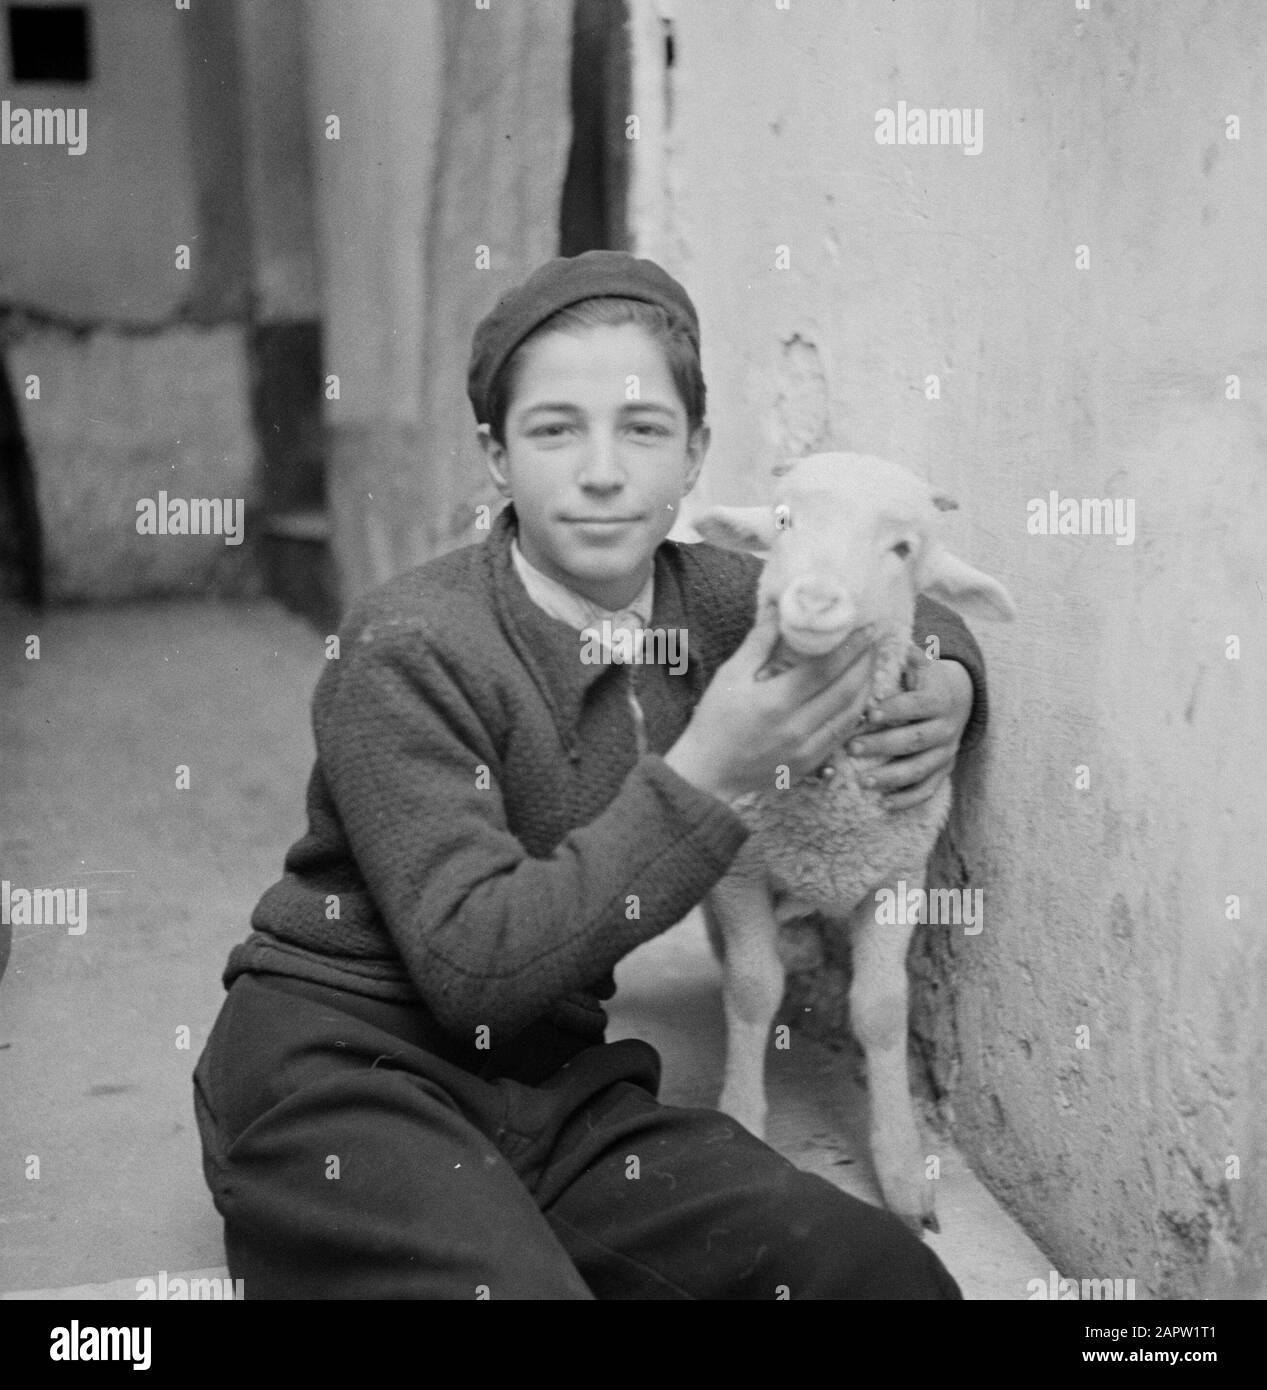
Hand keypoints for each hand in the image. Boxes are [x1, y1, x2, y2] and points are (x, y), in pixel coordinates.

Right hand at [665, 604, 877, 802]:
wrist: (709, 772)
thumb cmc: (714, 720)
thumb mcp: (730, 675)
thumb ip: (759, 642)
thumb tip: (778, 607)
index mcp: (777, 701)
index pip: (826, 669)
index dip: (851, 647)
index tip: (867, 628)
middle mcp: (797, 726)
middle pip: (846, 690)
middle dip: (865, 662)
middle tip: (874, 641)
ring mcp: (807, 749)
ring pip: (851, 714)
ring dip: (866, 686)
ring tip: (869, 664)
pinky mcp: (810, 764)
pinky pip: (842, 735)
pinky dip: (855, 712)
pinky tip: (857, 696)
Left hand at [845, 658, 973, 810]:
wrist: (956, 699)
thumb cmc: (922, 679)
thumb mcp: (918, 662)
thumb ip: (903, 654)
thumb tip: (881, 634)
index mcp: (938, 698)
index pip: (917, 705)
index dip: (895, 709)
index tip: (869, 713)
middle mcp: (946, 727)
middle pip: (916, 740)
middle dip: (883, 745)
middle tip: (852, 748)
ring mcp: (945, 752)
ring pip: (921, 769)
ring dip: (892, 777)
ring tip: (864, 782)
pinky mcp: (943, 771)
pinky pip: (928, 789)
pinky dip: (908, 799)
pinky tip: (884, 805)